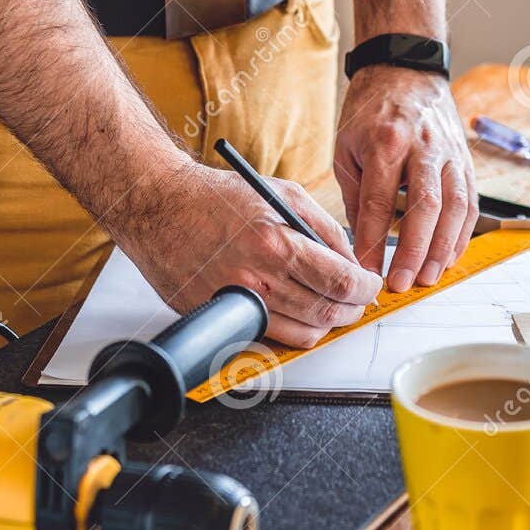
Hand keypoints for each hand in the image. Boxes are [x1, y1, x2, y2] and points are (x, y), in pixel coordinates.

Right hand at [121, 161, 382, 348]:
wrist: (159, 206)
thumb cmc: (218, 196)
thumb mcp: (283, 193)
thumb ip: (324, 227)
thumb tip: (353, 259)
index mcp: (276, 243)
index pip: (339, 281)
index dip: (364, 289)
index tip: (370, 287)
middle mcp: (257, 279)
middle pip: (325, 312)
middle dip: (351, 309)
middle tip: (357, 301)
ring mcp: (236, 302)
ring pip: (301, 333)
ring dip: (325, 324)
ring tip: (331, 308)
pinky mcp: (219, 315)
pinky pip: (269, 337)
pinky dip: (292, 330)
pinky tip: (298, 314)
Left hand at [334, 65, 477, 290]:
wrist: (406, 71)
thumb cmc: (371, 111)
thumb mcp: (347, 147)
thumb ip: (356, 195)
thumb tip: (362, 243)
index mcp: (386, 141)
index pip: (380, 201)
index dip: (373, 241)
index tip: (365, 272)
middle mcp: (422, 147)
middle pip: (425, 206)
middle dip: (413, 251)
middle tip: (400, 283)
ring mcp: (449, 153)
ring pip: (454, 207)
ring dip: (443, 248)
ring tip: (428, 278)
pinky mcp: (466, 160)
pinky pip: (470, 203)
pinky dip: (461, 234)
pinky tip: (450, 258)